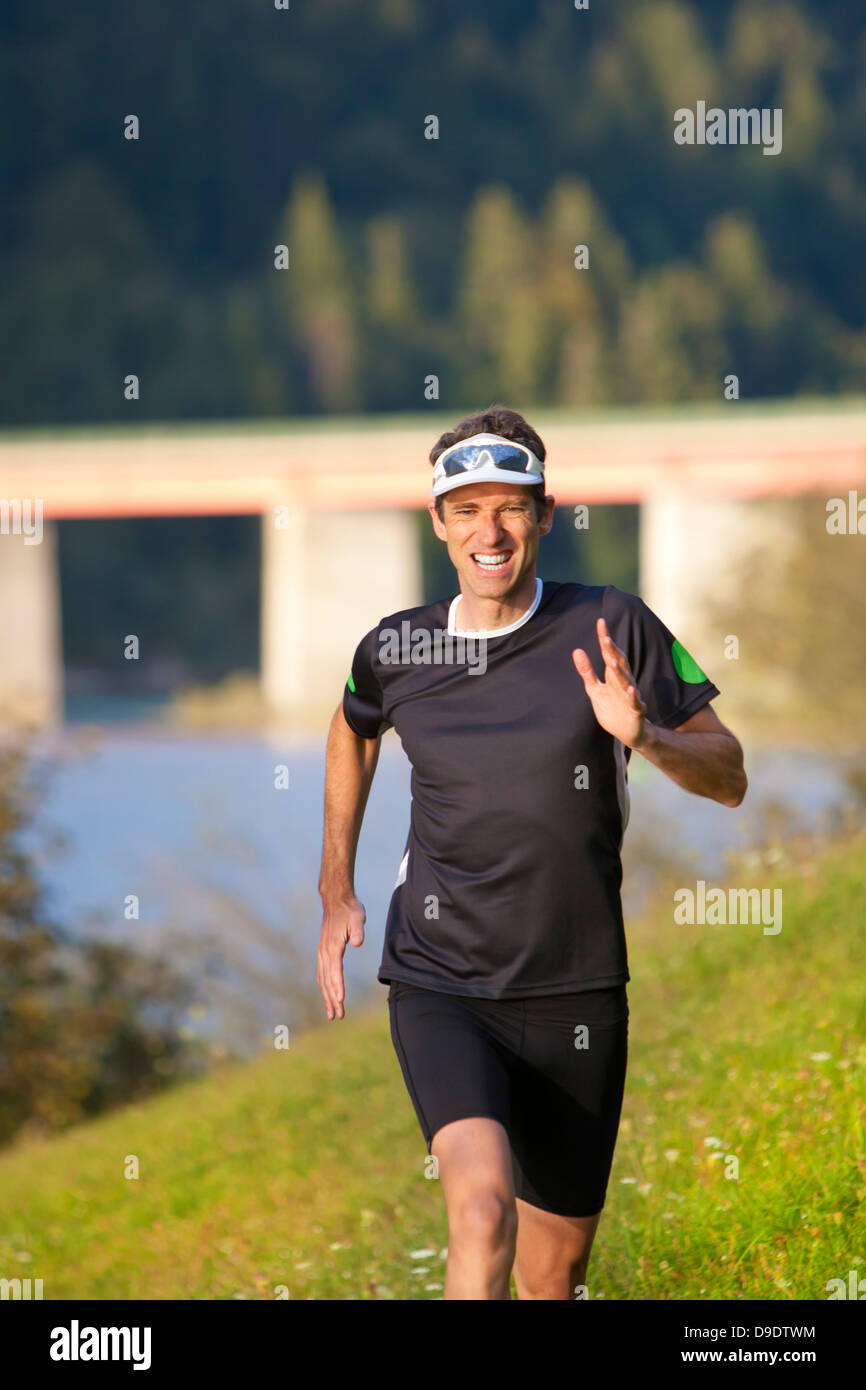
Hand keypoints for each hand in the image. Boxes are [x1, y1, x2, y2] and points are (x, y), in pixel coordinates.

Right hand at [317, 895, 365, 1019]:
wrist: (336, 901)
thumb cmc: (349, 910)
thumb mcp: (357, 917)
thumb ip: (358, 930)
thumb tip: (358, 942)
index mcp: (333, 946)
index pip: (335, 970)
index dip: (338, 986)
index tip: (340, 1001)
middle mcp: (325, 953)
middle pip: (327, 981)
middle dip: (332, 1000)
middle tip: (339, 1016)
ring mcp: (322, 953)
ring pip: (323, 980)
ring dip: (327, 998)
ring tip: (333, 1014)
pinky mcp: (323, 953)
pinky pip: (322, 974)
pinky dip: (324, 988)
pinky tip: (328, 997)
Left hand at [572, 617, 647, 747]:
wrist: (628, 732)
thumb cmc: (611, 707)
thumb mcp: (594, 689)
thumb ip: (586, 671)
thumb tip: (577, 650)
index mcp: (613, 675)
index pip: (608, 653)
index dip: (604, 638)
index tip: (600, 622)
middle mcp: (623, 682)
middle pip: (618, 663)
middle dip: (612, 651)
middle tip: (605, 638)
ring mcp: (630, 695)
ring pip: (626, 681)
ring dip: (620, 672)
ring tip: (612, 661)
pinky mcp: (636, 710)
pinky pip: (634, 701)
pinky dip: (632, 695)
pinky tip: (630, 688)